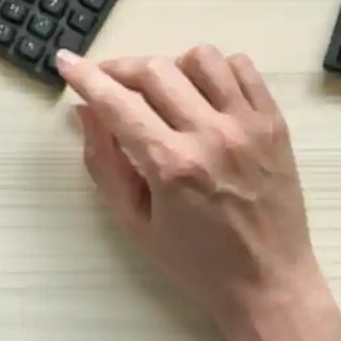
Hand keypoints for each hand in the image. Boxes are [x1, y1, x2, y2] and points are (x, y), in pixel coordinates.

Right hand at [57, 46, 340, 340]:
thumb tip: (86, 111)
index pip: (118, 103)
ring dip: (171, 66)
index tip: (66, 61)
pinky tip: (204, 94)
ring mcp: (248, 125)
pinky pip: (243, 68)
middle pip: (154, 70)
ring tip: (164, 92)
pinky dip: (217, 70)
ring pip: (201, 58)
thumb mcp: (134, 220)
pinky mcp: (274, 123)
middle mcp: (211, 136)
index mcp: (172, 166)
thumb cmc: (196, 260)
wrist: (269, 282)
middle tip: (108, 83)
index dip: (85, 77)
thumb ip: (104, 162)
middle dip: (120, 69)